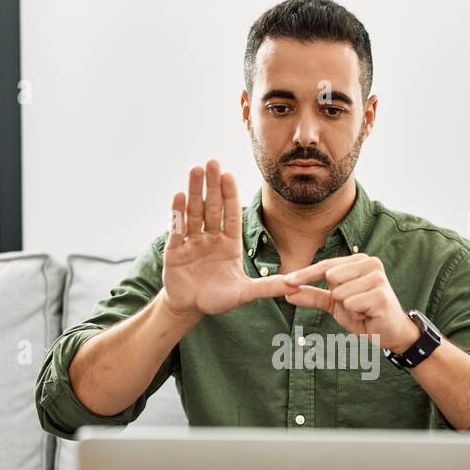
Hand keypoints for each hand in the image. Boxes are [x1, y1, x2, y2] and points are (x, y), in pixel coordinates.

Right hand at [160, 159, 291, 319]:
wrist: (191, 307)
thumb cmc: (218, 298)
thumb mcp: (245, 293)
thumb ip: (267, 287)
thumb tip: (295, 286)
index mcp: (229, 244)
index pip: (231, 215)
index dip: (230, 195)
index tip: (229, 175)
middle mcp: (211, 238)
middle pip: (212, 208)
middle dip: (213, 185)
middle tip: (212, 162)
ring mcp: (192, 242)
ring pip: (194, 213)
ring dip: (195, 191)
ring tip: (195, 169)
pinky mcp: (175, 250)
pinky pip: (177, 229)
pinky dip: (178, 213)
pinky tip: (179, 195)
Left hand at [282, 254, 420, 351]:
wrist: (390, 332)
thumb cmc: (363, 313)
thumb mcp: (334, 303)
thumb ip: (312, 295)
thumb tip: (287, 291)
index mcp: (359, 261)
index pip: (325, 266)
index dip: (305, 275)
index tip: (285, 282)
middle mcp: (370, 263)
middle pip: (331, 277)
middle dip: (336, 297)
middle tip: (355, 305)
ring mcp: (377, 278)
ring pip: (339, 293)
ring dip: (347, 308)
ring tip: (363, 310)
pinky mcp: (380, 294)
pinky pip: (350, 304)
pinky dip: (356, 314)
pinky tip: (369, 314)